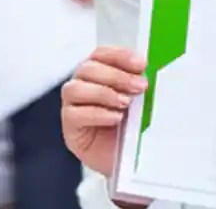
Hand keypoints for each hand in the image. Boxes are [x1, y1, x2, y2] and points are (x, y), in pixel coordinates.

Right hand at [61, 45, 147, 175]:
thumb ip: (138, 86)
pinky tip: (115, 118)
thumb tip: (146, 72)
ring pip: (76, 88)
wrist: (126, 161)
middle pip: (88, 68)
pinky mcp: (70, 127)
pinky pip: (75, 114)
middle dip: (116, 75)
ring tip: (125, 103)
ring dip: (104, 93)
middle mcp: (81, 85)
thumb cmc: (130, 127)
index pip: (101, 54)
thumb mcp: (139, 102)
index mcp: (98, 73)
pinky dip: (97, 113)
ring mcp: (72, 105)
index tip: (140, 64)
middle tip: (139, 86)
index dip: (119, 55)